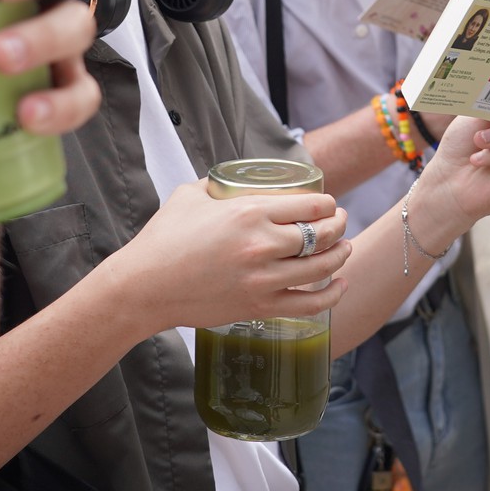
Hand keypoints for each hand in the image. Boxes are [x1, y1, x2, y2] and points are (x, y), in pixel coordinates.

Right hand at [101, 180, 351, 338]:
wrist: (144, 287)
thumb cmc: (163, 239)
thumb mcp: (190, 195)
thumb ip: (218, 186)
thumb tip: (233, 182)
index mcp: (248, 212)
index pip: (309, 206)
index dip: (328, 205)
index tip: (329, 204)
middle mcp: (262, 245)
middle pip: (322, 235)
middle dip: (339, 226)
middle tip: (341, 222)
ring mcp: (263, 280)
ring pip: (321, 268)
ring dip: (340, 256)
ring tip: (345, 249)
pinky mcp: (259, 308)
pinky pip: (309, 304)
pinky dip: (331, 296)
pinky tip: (339, 286)